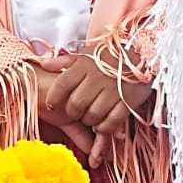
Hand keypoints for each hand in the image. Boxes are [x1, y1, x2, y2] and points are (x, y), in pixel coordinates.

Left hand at [36, 56, 153, 161]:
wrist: (139, 55)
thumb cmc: (106, 58)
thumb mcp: (84, 56)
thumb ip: (62, 61)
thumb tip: (42, 63)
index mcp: (83, 66)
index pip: (62, 85)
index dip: (54, 98)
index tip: (52, 104)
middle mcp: (97, 78)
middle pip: (76, 104)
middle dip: (72, 113)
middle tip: (74, 112)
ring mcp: (114, 90)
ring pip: (93, 115)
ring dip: (88, 121)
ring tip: (88, 117)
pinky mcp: (128, 101)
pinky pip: (112, 121)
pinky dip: (104, 127)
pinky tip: (101, 124)